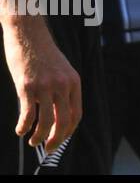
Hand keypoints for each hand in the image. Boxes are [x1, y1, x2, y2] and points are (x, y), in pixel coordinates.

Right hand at [1, 14, 80, 153]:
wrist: (28, 33)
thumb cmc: (42, 53)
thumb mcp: (60, 69)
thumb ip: (63, 88)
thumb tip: (58, 113)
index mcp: (74, 82)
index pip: (76, 114)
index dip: (68, 131)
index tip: (60, 140)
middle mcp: (63, 85)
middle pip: (64, 121)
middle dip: (56, 140)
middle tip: (48, 149)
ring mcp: (45, 86)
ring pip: (46, 122)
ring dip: (39, 137)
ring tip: (33, 142)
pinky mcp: (27, 87)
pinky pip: (28, 114)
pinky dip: (23, 127)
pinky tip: (19, 131)